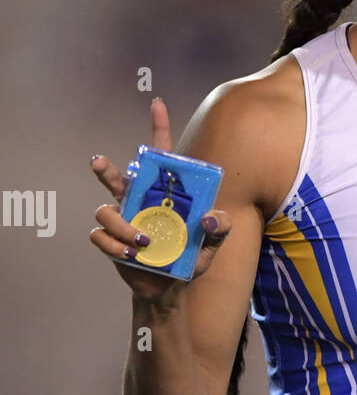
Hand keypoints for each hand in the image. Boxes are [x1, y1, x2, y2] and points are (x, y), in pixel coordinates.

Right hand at [89, 98, 231, 299]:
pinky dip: (116, 247)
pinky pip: (101, 236)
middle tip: (98, 161)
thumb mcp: (212, 245)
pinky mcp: (110, 241)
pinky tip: (132, 257)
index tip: (157, 104)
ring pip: (105, 211)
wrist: (171, 290)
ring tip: (144, 244)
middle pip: (114, 177)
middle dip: (105, 168)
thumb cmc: (189, 259)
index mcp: (161, 193)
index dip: (158, 128)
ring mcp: (121, 220)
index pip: (158, 155)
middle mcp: (137, 201)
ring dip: (122, 227)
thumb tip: (212, 217)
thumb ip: (220, 229)